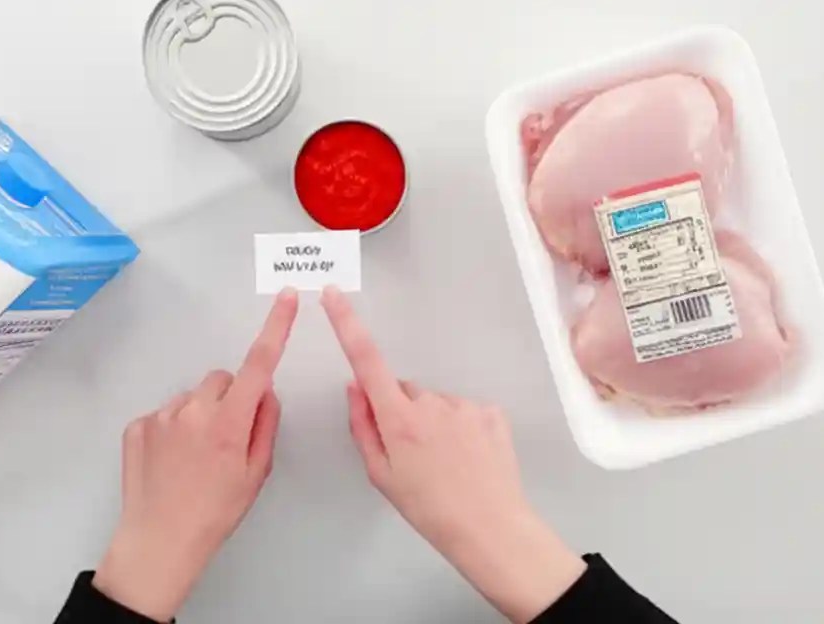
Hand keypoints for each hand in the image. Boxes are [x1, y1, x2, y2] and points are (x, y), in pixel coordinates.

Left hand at [93, 289, 298, 621]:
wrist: (159, 542)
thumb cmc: (215, 513)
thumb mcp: (256, 474)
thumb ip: (265, 425)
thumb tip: (265, 392)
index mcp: (228, 422)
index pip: (259, 364)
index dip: (276, 327)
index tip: (288, 297)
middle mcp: (193, 410)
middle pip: (223, 380)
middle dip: (231, 398)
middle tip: (229, 438)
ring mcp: (161, 416)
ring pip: (193, 398)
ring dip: (200, 416)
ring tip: (196, 459)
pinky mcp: (137, 426)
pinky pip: (165, 414)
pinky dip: (173, 430)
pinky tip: (172, 463)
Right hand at [321, 287, 585, 622]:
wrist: (488, 528)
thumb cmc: (428, 508)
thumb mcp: (381, 475)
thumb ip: (363, 426)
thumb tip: (354, 387)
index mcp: (398, 419)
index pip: (365, 360)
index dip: (346, 324)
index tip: (333, 295)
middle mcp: (431, 403)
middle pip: (403, 391)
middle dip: (401, 412)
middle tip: (411, 455)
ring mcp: (464, 406)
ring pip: (435, 403)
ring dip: (433, 423)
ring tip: (444, 463)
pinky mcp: (491, 413)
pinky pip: (465, 411)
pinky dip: (462, 429)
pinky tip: (467, 459)